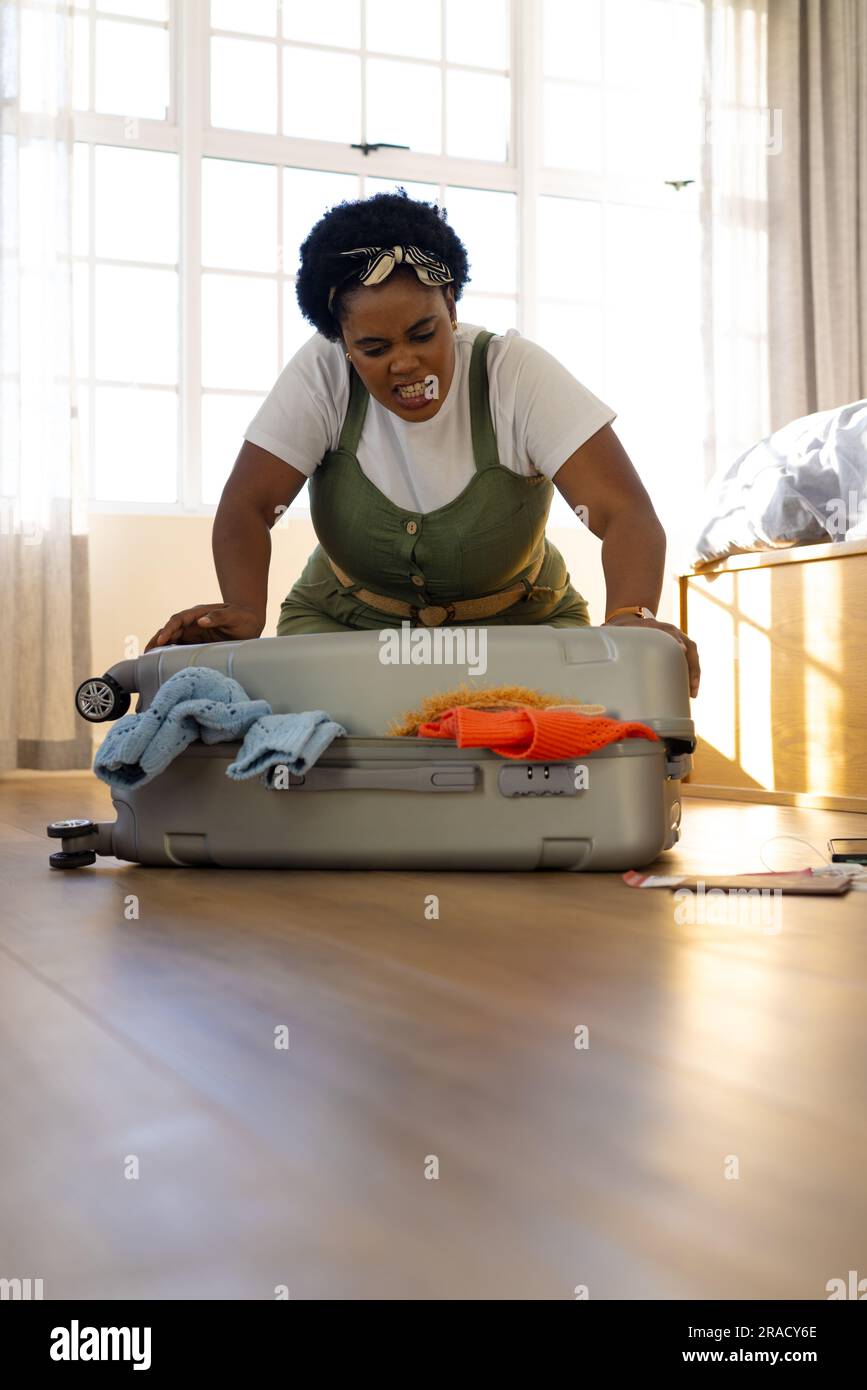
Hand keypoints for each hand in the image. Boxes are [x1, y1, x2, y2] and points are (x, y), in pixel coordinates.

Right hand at [144, 603, 264, 652]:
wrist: (251, 622)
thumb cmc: (243, 617)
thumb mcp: (234, 616)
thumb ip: (219, 616)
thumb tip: (201, 620)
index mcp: (198, 614)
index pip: (178, 620)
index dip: (168, 629)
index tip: (162, 639)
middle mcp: (192, 623)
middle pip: (170, 630)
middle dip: (157, 641)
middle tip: (146, 654)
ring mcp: (193, 633)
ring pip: (172, 640)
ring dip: (160, 649)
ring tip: (148, 661)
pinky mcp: (196, 643)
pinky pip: (180, 649)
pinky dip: (171, 655)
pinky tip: (164, 665)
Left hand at [602, 613, 700, 696]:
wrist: (631, 620)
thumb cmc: (624, 629)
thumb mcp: (618, 628)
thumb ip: (612, 631)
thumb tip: (601, 630)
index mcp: (657, 626)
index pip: (671, 633)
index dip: (676, 640)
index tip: (681, 649)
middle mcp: (672, 632)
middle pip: (688, 646)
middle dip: (691, 665)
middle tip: (691, 685)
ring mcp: (678, 639)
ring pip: (692, 654)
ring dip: (694, 673)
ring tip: (692, 693)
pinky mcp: (679, 649)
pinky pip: (690, 661)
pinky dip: (691, 675)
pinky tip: (689, 691)